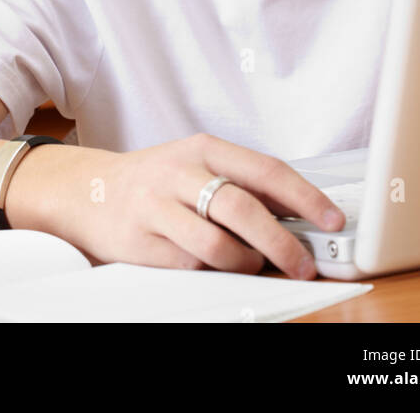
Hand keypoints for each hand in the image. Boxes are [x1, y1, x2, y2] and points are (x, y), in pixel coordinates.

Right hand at [9, 131, 345, 277]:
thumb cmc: (157, 179)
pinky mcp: (139, 242)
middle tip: (303, 264)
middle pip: (242, 208)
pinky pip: (188, 265)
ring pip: (216, 244)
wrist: (88, 190)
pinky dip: (209, 270)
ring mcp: (156, 207)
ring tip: (252, 263)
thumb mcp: (199, 164)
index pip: (265, 170)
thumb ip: (243, 183)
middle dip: (281, 243)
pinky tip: (212, 264)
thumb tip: (300, 211)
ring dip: (245, 262)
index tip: (331, 219)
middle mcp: (179, 172)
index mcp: (203, 148)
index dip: (304, 196)